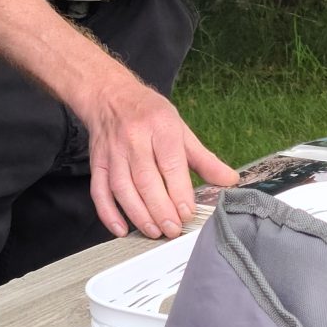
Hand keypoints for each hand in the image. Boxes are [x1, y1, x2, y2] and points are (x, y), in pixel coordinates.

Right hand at [78, 70, 234, 239]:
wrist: (110, 95)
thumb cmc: (149, 113)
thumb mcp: (181, 129)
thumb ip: (204, 158)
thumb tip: (228, 180)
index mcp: (160, 127)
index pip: (171, 164)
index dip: (179, 192)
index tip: (188, 212)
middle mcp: (134, 139)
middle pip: (146, 180)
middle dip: (161, 210)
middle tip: (173, 229)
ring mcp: (112, 152)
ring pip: (123, 188)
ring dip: (138, 214)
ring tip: (154, 231)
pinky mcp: (97, 163)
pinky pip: (99, 192)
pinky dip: (108, 213)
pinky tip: (121, 229)